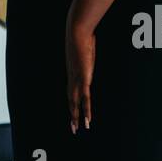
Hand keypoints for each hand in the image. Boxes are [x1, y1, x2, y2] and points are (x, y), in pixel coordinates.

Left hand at [65, 19, 94, 133]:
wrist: (77, 32)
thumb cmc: (82, 35)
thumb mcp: (85, 45)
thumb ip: (87, 48)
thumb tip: (90, 40)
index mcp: (72, 71)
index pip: (71, 90)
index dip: (72, 101)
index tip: (72, 110)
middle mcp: (72, 77)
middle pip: (71, 99)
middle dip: (71, 113)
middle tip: (72, 127)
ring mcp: (77, 79)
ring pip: (76, 102)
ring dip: (76, 116)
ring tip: (77, 128)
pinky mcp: (83, 79)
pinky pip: (85, 99)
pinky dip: (86, 110)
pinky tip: (87, 120)